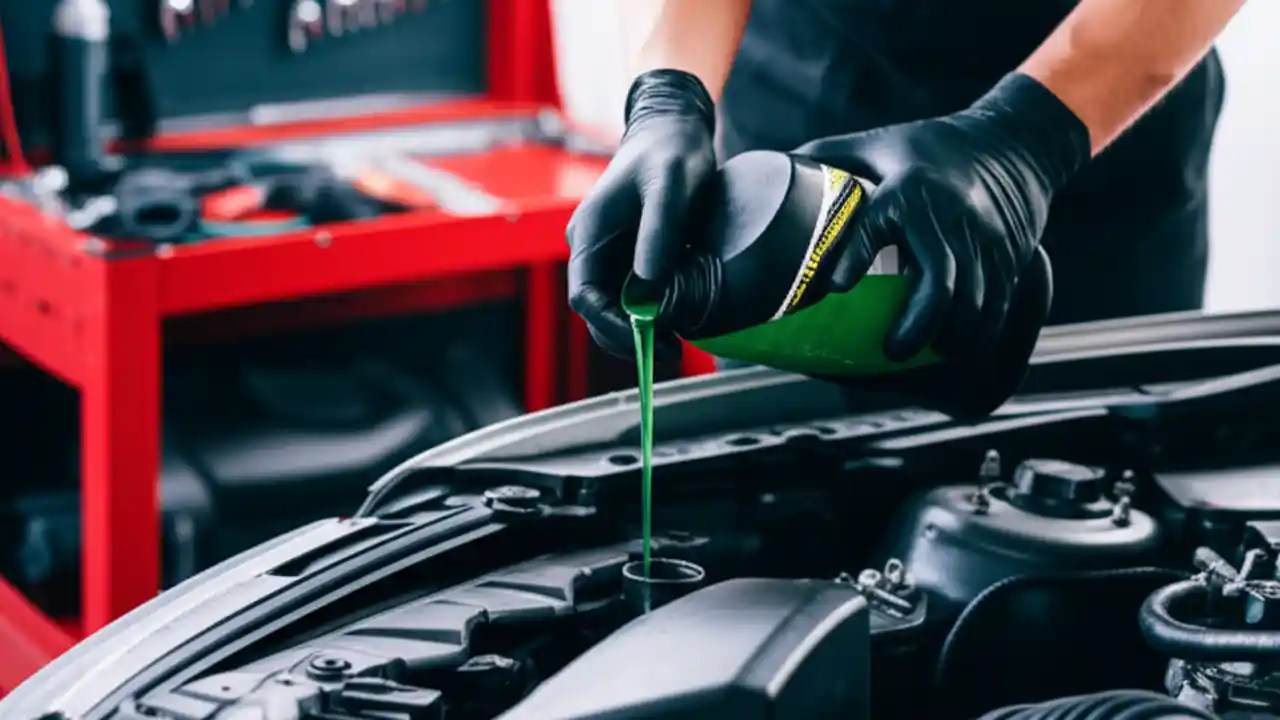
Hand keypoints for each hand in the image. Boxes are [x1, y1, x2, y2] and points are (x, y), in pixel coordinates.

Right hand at [566, 70, 716, 359]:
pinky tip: (681, 321)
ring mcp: (612, 256)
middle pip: (597, 312)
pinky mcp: (633, 258)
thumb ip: (659, 233)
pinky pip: (637, 298)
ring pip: (617, 310)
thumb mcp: (671, 186)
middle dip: (628, 338)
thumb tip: (648, 288)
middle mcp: (593, 251)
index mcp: (589, 234)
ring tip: (679, 344)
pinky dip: (655, 316)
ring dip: (642, 332)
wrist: (675, 132)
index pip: (585, 297)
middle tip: (670, 352)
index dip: (611, 325)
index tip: (646, 340)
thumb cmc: (670, 152)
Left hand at [794, 73, 1090, 361]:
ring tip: (927, 355)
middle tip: (891, 351)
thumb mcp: (876, 144)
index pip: (880, 220)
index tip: (833, 285)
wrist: (1012, 142)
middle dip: (917, 323)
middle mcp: (950, 215)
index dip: (857, 251)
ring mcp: (985, 239)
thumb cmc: (930, 148)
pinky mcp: (1008, 257)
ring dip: (951, 337)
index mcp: (909, 188)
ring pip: (976, 300)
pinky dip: (978, 334)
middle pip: (941, 279)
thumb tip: (766, 176)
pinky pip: (998, 305)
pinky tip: (955, 350)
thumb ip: (826, 159)